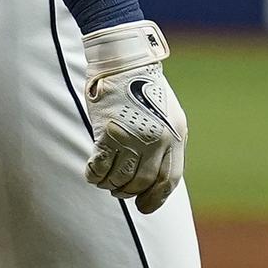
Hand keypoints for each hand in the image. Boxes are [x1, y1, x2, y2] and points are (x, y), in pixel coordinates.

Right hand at [80, 22, 185, 213]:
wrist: (124, 60)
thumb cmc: (143, 87)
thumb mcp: (167, 114)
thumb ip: (165, 142)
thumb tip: (152, 177)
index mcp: (176, 135)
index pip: (169, 179)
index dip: (156, 198)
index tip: (144, 207)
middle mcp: (157, 139)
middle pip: (142, 182)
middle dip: (128, 192)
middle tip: (118, 190)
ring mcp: (133, 137)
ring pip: (120, 178)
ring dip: (110, 184)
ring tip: (105, 180)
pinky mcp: (108, 133)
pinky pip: (100, 167)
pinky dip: (94, 175)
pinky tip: (92, 174)